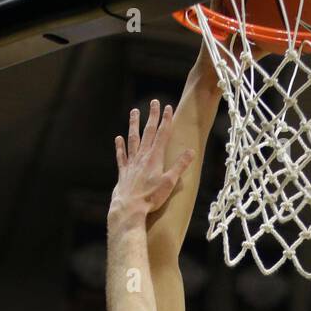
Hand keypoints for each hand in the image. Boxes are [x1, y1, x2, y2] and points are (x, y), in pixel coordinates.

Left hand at [111, 100, 193, 219]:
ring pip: (133, 139)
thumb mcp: (169, 182)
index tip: (168, 107)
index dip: (165, 120)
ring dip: (134, 125)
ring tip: (134, 112)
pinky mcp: (123, 172)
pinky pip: (121, 156)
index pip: (162, 134)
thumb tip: (191, 151)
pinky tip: (119, 138)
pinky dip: (120, 147)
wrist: (129, 208)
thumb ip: (180, 166)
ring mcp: (131, 163)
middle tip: (154, 102)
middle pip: (148, 132)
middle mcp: (142, 157)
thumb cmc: (151, 197)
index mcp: (155, 158)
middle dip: (152, 116)